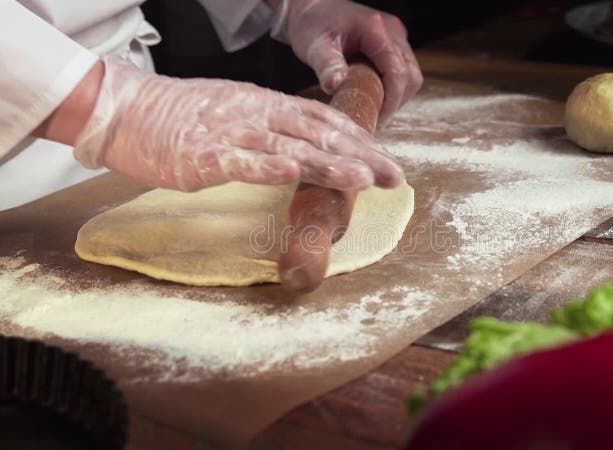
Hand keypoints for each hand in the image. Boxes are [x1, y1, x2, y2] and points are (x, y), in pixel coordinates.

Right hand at [73, 57, 403, 191]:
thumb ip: (272, 125)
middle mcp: (256, 113)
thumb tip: (308, 145)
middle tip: (393, 175)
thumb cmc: (183, 115)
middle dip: (359, 155)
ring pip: (288, 148)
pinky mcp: (203, 156)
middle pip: (317, 133)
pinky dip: (267, 167)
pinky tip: (294, 175)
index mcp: (265, 103)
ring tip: (362, 178)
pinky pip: (240, 161)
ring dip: (328, 163)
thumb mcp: (237, 109)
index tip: (384, 159)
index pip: (322, 119)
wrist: (127, 109)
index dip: (357, 138)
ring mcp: (231, 134)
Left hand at [269, 0, 422, 121]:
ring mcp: (396, 36)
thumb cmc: (311, 24)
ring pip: (412, 74)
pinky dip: (394, 87)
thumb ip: (326, 64)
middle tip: (375, 117)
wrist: (312, 8)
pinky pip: (405, 70)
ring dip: (397, 95)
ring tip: (374, 107)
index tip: (377, 117)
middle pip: (411, 75)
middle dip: (396, 100)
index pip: (397, 70)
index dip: (391, 98)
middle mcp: (392, 30)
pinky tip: (374, 94)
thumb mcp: (314, 45)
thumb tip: (334, 85)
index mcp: (374, 29)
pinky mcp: (394, 42)